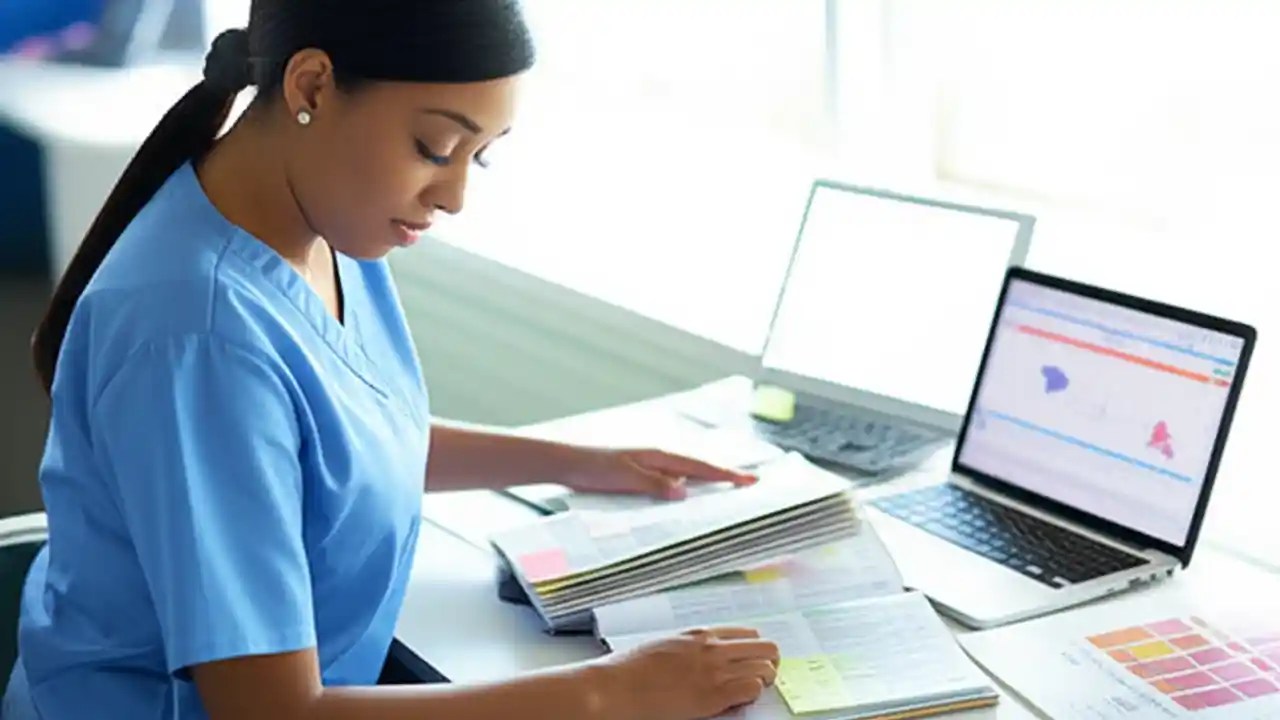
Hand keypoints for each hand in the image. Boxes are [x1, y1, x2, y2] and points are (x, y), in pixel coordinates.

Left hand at [563, 447, 757, 499]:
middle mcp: (657, 461)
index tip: (750, 480)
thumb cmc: (594, 468)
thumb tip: (684, 490)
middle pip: (698, 470)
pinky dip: (683, 491)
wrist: (566, 465)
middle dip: (723, 478)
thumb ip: (654, 484)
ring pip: (684, 478)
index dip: (725, 475)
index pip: (699, 467)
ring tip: (726, 495)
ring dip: (704, 485)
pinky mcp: (638, 479)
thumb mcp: (625, 477)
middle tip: (748, 486)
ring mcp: (649, 469)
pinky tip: (685, 503)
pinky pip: (668, 486)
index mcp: (658, 457)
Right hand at [596, 627, 779, 719]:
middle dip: (769, 661)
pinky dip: (752, 696)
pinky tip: (739, 702)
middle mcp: (711, 647)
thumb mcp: (663, 648)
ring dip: (764, 680)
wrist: (615, 687)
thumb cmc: (629, 671)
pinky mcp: (713, 694)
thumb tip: (698, 662)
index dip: (754, 649)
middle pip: (764, 645)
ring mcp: (714, 670)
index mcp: (698, 634)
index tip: (753, 661)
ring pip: (765, 666)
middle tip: (763, 676)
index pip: (747, 633)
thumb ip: (688, 651)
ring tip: (751, 692)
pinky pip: (752, 689)